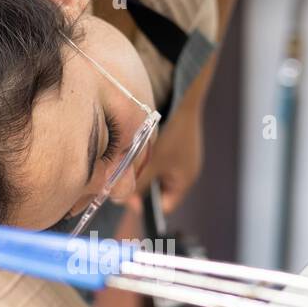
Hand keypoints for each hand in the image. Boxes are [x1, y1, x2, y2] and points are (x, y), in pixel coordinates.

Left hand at [136, 98, 203, 214]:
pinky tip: (140, 146)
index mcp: (184, 181)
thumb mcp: (153, 162)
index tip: (128, 196)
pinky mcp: (178, 144)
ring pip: (158, 173)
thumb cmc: (173, 133)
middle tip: (126, 175)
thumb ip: (138, 184)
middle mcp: (186, 172)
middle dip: (143, 185)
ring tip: (133, 159)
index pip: (164, 206)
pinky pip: (161, 158)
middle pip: (159, 190)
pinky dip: (150, 157)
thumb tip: (121, 201)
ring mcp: (183, 157)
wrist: (186, 99)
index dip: (146, 204)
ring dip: (145, 169)